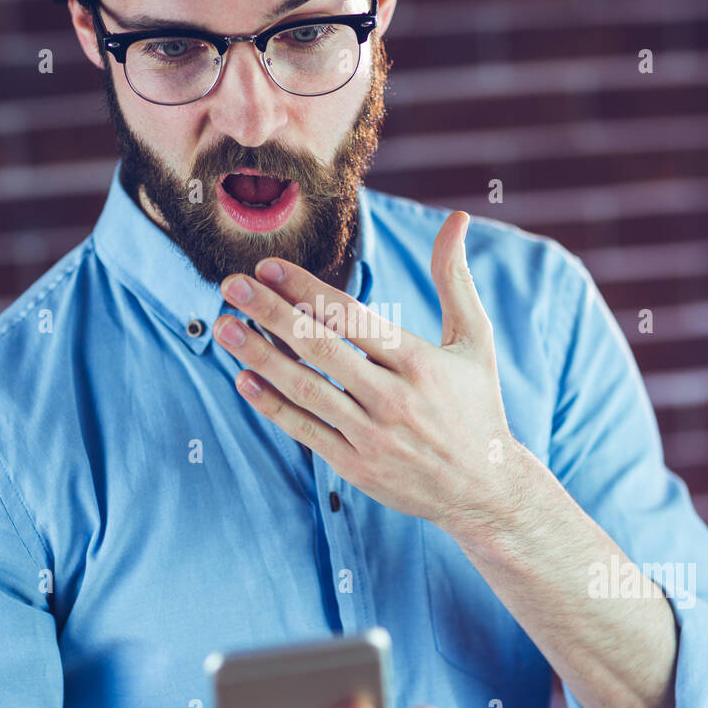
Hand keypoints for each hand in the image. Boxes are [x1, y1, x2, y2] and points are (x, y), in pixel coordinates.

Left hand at [213, 211, 525, 540]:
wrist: (484, 488)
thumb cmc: (476, 405)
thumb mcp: (475, 339)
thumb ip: (455, 279)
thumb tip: (458, 219)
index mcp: (418, 360)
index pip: (351, 316)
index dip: (306, 288)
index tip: (268, 267)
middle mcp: (392, 397)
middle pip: (319, 346)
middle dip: (270, 312)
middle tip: (230, 285)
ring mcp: (371, 434)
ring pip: (304, 389)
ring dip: (258, 355)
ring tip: (223, 326)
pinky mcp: (355, 466)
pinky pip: (305, 430)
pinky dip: (272, 405)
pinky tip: (243, 379)